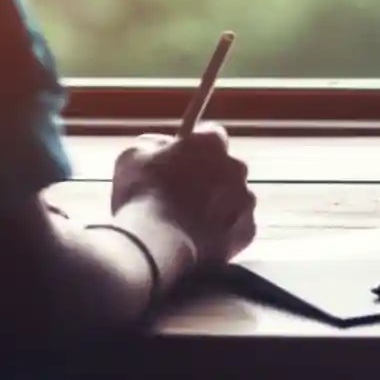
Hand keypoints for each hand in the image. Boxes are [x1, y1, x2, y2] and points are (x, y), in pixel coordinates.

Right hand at [110, 123, 256, 265]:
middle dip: (210, 178)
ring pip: (234, 199)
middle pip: (227, 168)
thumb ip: (151, 145)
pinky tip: (200, 240)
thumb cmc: (141, 196)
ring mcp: (245, 199)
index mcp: (210, 143)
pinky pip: (237, 227)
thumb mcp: (132, 157)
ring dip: (218, 206)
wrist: (157, 245)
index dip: (198, 148)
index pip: (212, 135)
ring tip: (189, 223)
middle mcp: (236, 167)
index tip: (185, 158)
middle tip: (184, 194)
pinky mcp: (247, 230)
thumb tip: (158, 145)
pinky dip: (223, 233)